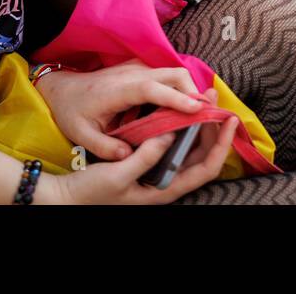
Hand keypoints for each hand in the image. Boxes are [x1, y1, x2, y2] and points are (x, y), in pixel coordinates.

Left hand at [36, 60, 204, 161]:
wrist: (63, 88)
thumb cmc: (72, 111)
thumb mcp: (80, 134)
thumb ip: (104, 147)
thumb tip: (129, 154)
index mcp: (117, 90)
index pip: (150, 89)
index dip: (174, 98)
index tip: (196, 109)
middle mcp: (130, 74)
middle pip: (172, 74)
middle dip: (193, 92)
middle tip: (206, 116)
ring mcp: (137, 69)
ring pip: (174, 72)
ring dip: (190, 90)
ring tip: (200, 114)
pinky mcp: (141, 70)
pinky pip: (168, 76)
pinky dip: (181, 89)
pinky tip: (184, 108)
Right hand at [40, 116, 237, 204]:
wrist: (67, 198)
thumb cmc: (91, 192)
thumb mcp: (118, 175)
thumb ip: (146, 156)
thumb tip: (170, 135)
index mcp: (164, 191)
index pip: (206, 168)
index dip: (221, 144)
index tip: (228, 120)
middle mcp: (166, 182)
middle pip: (201, 155)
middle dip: (212, 127)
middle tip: (214, 99)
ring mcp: (157, 173)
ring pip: (188, 148)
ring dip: (197, 124)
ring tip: (203, 100)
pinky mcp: (147, 163)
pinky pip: (171, 144)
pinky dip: (179, 127)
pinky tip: (178, 110)